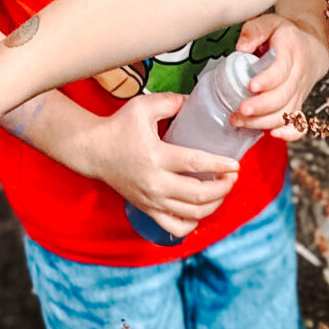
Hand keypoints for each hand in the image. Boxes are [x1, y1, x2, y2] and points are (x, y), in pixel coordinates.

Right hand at [83, 92, 239, 234]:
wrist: (93, 151)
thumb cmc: (118, 127)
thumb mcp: (143, 107)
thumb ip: (171, 102)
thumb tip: (194, 100)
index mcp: (157, 156)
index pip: (196, 163)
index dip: (220, 165)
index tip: (235, 165)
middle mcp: (156, 183)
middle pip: (199, 194)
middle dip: (223, 188)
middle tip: (232, 177)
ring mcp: (152, 200)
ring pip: (192, 214)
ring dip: (213, 205)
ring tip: (221, 192)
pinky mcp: (148, 209)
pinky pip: (175, 227)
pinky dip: (192, 224)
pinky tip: (200, 212)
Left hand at [229, 11, 328, 142]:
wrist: (312, 48)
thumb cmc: (285, 35)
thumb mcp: (269, 22)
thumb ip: (253, 31)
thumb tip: (240, 48)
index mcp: (291, 51)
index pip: (282, 69)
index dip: (267, 80)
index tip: (250, 86)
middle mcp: (298, 75)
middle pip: (283, 97)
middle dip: (260, 107)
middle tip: (240, 111)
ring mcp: (299, 93)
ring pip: (286, 113)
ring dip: (263, 122)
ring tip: (239, 121)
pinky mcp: (298, 105)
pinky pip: (299, 125)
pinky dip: (288, 134)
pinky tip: (272, 134)